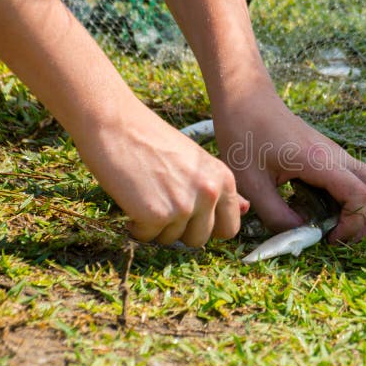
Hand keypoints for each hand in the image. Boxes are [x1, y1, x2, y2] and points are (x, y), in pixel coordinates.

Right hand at [73, 98, 248, 247]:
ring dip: (157, 226)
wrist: (119, 125)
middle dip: (180, 230)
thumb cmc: (156, 141)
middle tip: (163, 204)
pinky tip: (132, 199)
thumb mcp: (199, 162)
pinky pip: (147, 237)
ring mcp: (184, 206)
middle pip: (200, 239)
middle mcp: (209, 194)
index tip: (192, 217)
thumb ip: (221, 190)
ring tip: (147, 195)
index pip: (230, 228)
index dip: (209, 227)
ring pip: (172, 240)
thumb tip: (247, 209)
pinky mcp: (156, 215)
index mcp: (224, 180)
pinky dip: (136, 226)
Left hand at [214, 89, 365, 242]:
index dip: (353, 223)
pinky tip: (327, 211)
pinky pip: (359, 179)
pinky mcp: (332, 155)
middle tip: (344, 238)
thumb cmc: (244, 137)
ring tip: (341, 228)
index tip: (329, 238)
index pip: (360, 195)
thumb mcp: (251, 183)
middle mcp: (336, 155)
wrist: (247, 100)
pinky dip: (355, 200)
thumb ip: (276, 215)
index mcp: (319, 160)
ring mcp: (337, 154)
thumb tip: (301, 235)